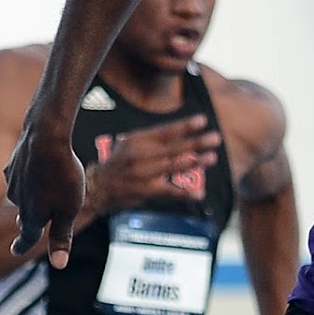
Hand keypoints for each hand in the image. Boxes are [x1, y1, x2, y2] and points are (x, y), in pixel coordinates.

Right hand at [4, 112, 85, 269]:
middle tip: (29, 225)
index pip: (27, 238)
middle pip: (26, 215)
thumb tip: (59, 264)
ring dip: (32, 195)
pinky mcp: (13, 164)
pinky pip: (22, 175)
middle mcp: (18, 201)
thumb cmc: (61, 173)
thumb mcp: (69, 209)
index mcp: (33, 216)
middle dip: (30, 220)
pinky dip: (30, 175)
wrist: (47, 136)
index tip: (16, 251)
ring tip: (47, 187)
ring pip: (23, 194)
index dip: (22, 247)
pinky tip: (39, 166)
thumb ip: (62, 236)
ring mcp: (13, 181)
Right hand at [89, 115, 222, 213]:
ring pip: (173, 166)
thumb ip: (154, 139)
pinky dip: (185, 193)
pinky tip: (199, 193)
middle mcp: (140, 155)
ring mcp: (143, 174)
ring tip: (212, 157)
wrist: (98, 187)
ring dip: (195, 162)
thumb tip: (183, 131)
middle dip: (196, 142)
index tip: (202, 121)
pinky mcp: (146, 191)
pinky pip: (169, 191)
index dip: (184, 126)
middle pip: (173, 147)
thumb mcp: (131, 143)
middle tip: (215, 138)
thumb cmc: (120, 162)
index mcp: (138, 140)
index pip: (165, 131)